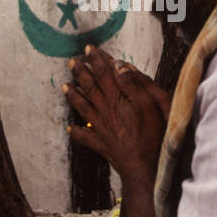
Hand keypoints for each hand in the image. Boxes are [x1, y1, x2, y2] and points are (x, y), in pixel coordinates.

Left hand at [63, 45, 169, 187]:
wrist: (143, 167)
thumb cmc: (152, 135)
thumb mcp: (150, 104)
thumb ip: (134, 83)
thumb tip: (120, 66)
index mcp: (117, 99)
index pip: (105, 74)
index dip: (97, 61)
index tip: (89, 49)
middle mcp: (105, 111)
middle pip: (90, 88)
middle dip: (81, 73)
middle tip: (72, 62)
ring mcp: (101, 128)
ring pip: (83, 108)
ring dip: (73, 96)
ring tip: (64, 86)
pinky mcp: (101, 144)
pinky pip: (85, 136)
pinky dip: (77, 132)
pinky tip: (70, 128)